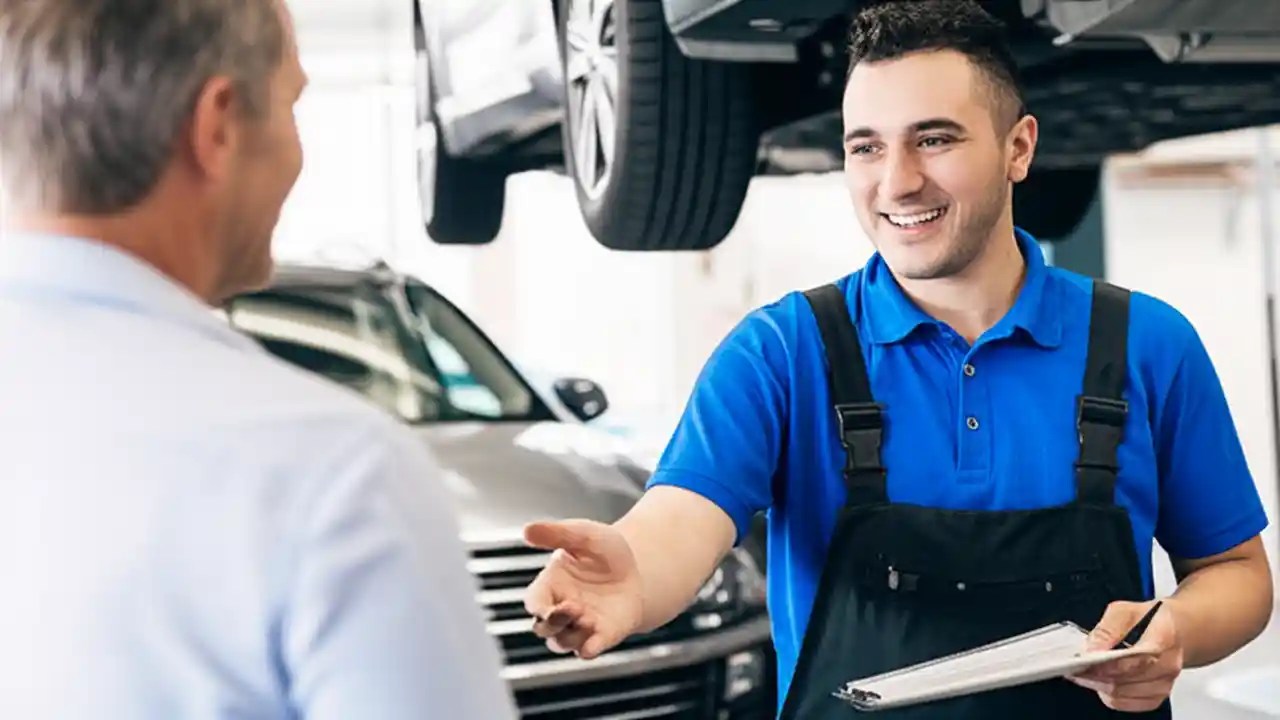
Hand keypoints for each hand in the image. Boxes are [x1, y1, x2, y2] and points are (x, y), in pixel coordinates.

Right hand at [522, 519, 644, 659]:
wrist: (638, 567)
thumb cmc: (603, 550)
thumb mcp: (583, 535)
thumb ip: (556, 534)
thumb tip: (526, 530)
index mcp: (551, 585)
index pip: (534, 602)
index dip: (538, 607)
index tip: (549, 606)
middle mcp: (561, 609)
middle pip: (544, 628)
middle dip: (553, 624)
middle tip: (571, 609)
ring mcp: (581, 625)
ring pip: (563, 642)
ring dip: (571, 635)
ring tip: (587, 617)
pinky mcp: (602, 635)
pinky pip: (589, 650)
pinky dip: (589, 650)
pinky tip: (593, 645)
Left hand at [1067, 600, 1184, 711]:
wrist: (1176, 630)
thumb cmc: (1151, 619)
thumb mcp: (1126, 610)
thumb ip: (1107, 629)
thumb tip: (1091, 649)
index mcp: (1164, 638)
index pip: (1136, 659)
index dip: (1108, 664)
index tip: (1085, 661)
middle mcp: (1168, 665)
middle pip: (1127, 680)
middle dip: (1097, 675)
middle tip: (1075, 668)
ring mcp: (1164, 683)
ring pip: (1124, 694)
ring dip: (1099, 685)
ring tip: (1083, 673)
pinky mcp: (1157, 696)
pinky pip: (1127, 703)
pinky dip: (1109, 695)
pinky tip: (1100, 682)